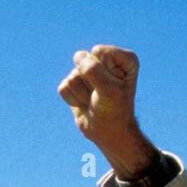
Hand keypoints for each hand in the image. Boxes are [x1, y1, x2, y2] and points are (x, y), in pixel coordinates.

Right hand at [57, 45, 155, 177]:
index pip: (98, 52)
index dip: (102, 72)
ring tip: (94, 101)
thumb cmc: (114, 111)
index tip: (112, 87)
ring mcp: (89, 71)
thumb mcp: (108, 90)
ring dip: (82, 93)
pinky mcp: (75, 82)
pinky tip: (84, 103)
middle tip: (101, 95)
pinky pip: (64, 87)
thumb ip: (93, 70)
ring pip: (73, 75)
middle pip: (83, 61)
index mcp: (123, 58)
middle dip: (89, 83)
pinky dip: (73, 100)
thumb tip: (77, 56)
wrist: (108, 133)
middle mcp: (106, 60)